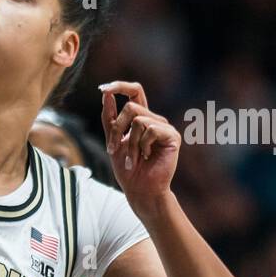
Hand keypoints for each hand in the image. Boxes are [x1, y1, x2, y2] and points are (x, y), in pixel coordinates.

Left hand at [99, 81, 179, 209]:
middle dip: (117, 129)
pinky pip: (150, 129)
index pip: (135, 92)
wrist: (140, 189)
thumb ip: (110, 118)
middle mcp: (155, 120)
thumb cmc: (127, 168)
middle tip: (113, 150)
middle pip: (130, 107)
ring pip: (138, 119)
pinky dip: (142, 146)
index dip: (120, 86)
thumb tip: (106, 93)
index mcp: (142, 118)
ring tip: (132, 160)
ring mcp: (164, 127)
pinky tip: (146, 157)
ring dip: (129, 144)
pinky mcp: (172, 136)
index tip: (103, 89)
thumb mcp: (113, 140)